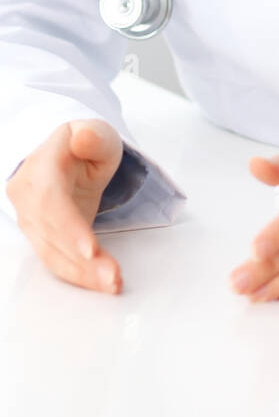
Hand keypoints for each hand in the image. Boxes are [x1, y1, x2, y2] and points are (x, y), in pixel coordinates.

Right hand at [5, 119, 123, 294]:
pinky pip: (57, 261)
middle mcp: (27, 195)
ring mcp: (30, 219)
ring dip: (83, 273)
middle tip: (112, 276)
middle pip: (52, 234)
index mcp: (41, 166)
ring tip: (112, 283)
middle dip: (82, 260)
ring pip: (52, 254)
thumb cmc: (86, 145)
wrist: (69, 158)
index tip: (90, 250)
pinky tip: (101, 283)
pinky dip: (80, 275)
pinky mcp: (40, 238)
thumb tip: (84, 138)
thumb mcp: (97, 133)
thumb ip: (95, 137)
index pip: (50, 200)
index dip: (68, 228)